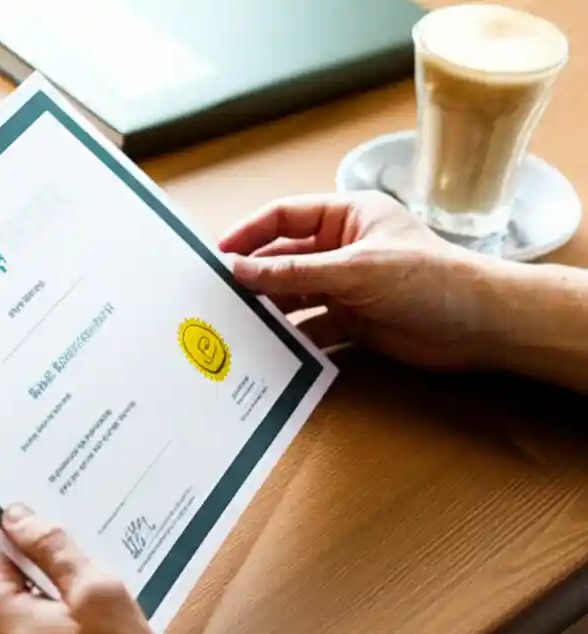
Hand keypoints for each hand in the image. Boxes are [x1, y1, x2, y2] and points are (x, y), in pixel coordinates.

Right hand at [218, 191, 499, 369]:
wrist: (481, 325)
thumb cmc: (428, 279)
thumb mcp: (354, 270)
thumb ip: (293, 272)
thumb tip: (239, 269)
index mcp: (347, 217)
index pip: (286, 217)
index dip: (250, 233)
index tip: (218, 254)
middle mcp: (343, 248)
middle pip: (285, 259)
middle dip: (254, 276)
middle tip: (217, 295)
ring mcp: (347, 286)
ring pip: (295, 296)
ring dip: (270, 310)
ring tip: (236, 326)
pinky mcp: (354, 322)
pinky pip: (312, 329)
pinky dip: (293, 340)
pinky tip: (270, 351)